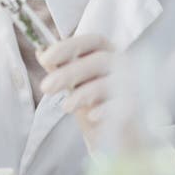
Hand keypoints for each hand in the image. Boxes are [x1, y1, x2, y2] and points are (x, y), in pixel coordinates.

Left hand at [37, 34, 124, 149]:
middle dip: (68, 73)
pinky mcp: (134, 107)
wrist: (120, 132)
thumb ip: (60, 66)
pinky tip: (91, 117)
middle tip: (46, 87)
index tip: (45, 58)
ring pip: (107, 83)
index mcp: (107, 52)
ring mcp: (130, 85)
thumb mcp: (74, 83)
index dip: (69, 46)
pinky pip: (121, 105)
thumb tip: (40, 50)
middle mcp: (121, 64)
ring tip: (66, 107)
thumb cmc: (95, 100)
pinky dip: (104, 110)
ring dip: (83, 94)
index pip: (91, 41)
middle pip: (97, 61)